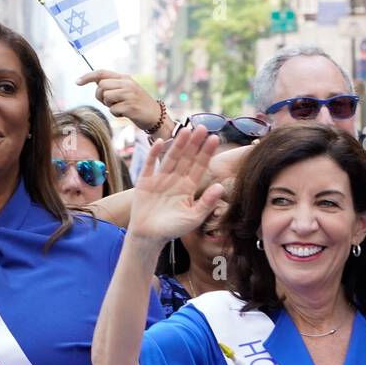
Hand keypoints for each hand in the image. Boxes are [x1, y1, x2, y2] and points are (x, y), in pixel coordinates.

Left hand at [77, 70, 163, 131]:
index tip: (77, 82)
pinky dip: (116, 114)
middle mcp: (127, 83)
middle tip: (110, 102)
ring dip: (109, 105)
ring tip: (120, 107)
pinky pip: (113, 110)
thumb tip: (95, 82)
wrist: (155, 116)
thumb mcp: (126, 91)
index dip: (88, 76)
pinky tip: (125, 113)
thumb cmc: (137, 104)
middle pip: (101, 86)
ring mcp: (129, 94)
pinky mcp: (130, 106)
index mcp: (125, 78)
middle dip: (101, 96)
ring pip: (106, 97)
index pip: (102, 73)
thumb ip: (112, 86)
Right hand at [129, 127, 224, 243]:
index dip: (206, 152)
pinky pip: (150, 165)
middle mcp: (175, 180)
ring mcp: (160, 179)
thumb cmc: (172, 229)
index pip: (200, 166)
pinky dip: (153, 154)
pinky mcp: (145, 182)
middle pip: (187, 158)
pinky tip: (159, 143)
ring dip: (178, 144)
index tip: (214, 138)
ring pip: (171, 158)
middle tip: (203, 127)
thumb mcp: (193, 217)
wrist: (148, 237)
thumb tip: (220, 186)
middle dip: (194, 143)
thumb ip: (207, 202)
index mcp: (188, 188)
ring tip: (186, 130)